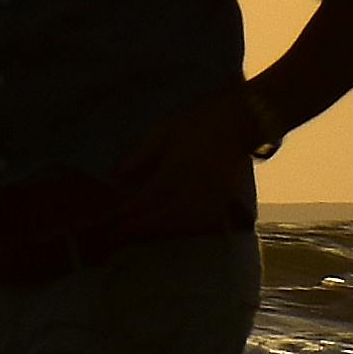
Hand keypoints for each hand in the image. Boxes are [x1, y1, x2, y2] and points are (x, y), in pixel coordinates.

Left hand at [102, 80, 266, 222]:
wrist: (239, 121)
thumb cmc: (198, 122)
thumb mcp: (164, 129)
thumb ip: (141, 153)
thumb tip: (118, 174)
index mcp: (175, 169)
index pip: (146, 198)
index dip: (128, 210)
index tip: (113, 217)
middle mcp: (191, 187)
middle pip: (161, 215)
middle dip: (139, 225)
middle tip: (120, 231)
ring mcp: (209, 196)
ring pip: (180, 222)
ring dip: (159, 229)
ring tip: (140, 232)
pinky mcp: (222, 199)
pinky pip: (201, 221)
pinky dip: (184, 228)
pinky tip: (171, 228)